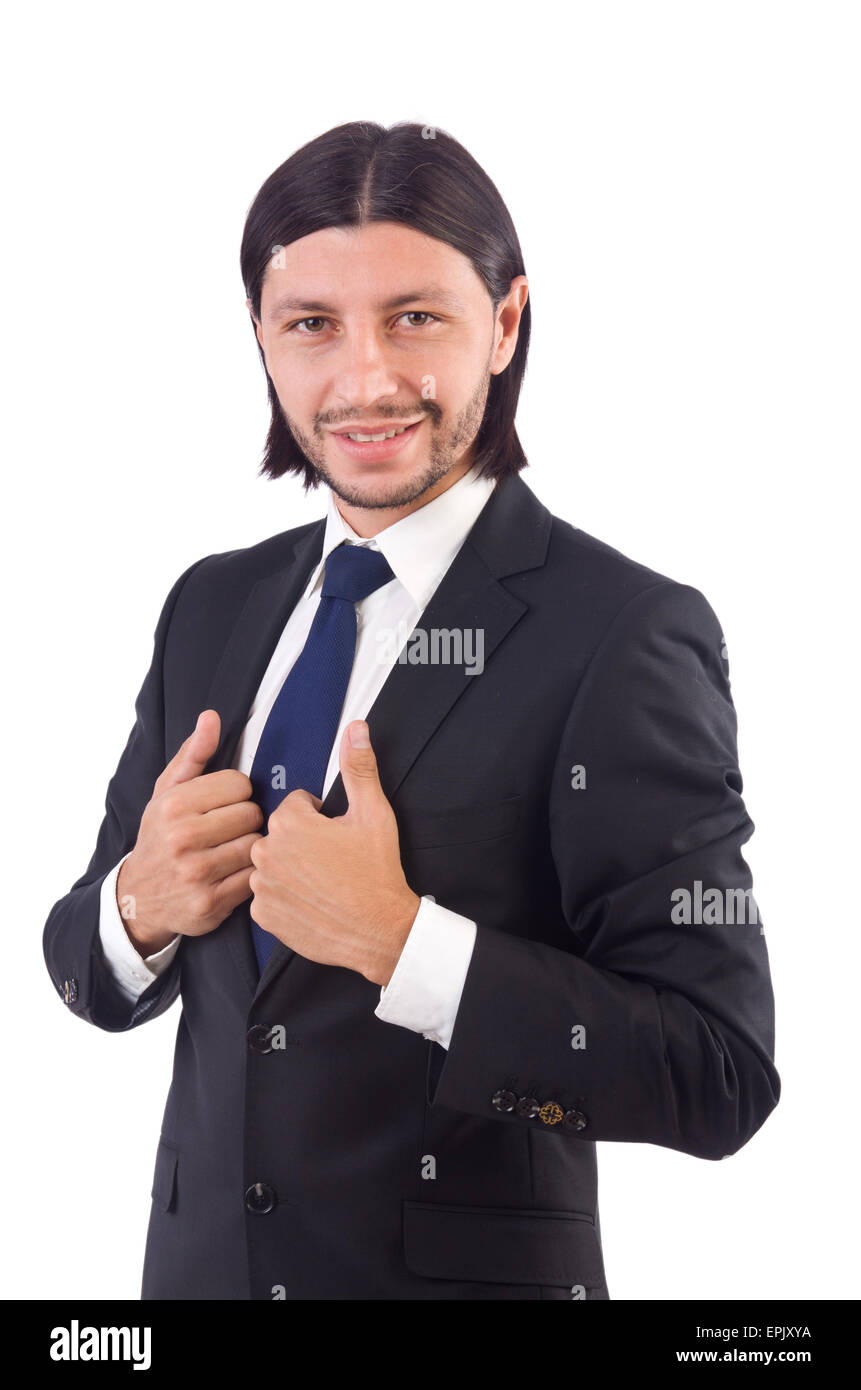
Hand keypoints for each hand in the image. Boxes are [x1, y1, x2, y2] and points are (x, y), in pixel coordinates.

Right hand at [117, 710, 263, 955]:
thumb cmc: (160, 835)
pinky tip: (232, 872)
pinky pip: (253, 878)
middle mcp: (182, 838)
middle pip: (252, 814)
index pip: (240, 784)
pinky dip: (248, 874)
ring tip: (231, 849)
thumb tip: (211, 717)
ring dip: (250, 847)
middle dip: (245, 819)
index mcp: (174, 805)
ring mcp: (197, 873)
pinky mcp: (210, 904)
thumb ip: (193, 755)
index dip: (236, 793)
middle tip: (230, 829)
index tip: (223, 804)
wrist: (138, 896)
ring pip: (256, 845)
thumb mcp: (167, 792)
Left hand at [248, 721, 420, 985]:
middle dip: (301, 841)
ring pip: (271, 864)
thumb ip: (359, 767)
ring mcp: (262, 886)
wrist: (380, 931)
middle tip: (332, 859)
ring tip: (322, 882)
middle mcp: (267, 851)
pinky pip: (267, 896)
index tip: (337, 835)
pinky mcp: (264, 915)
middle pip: (279, 833)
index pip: (295, 805)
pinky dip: (284, 898)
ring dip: (290, 868)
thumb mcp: (373, 813)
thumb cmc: (377, 871)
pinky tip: (311, 902)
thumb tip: (356, 727)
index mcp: (290, 822)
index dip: (319, 818)